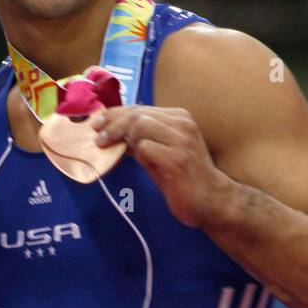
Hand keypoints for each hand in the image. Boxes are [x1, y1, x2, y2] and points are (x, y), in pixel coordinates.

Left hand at [93, 105, 229, 226]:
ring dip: (127, 141)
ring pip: (140, 126)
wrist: (210, 199)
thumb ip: (138, 137)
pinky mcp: (177, 159)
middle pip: (137, 114)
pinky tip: (147, 166)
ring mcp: (182, 140)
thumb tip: (106, 129)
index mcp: (179, 117)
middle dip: (112, 125)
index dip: (114, 114)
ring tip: (129, 155)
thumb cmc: (180, 176)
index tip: (96, 123)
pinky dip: (139, 156)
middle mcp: (183, 123)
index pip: (139, 108)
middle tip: (99, 140)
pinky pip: (145, 148)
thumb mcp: (157, 150)